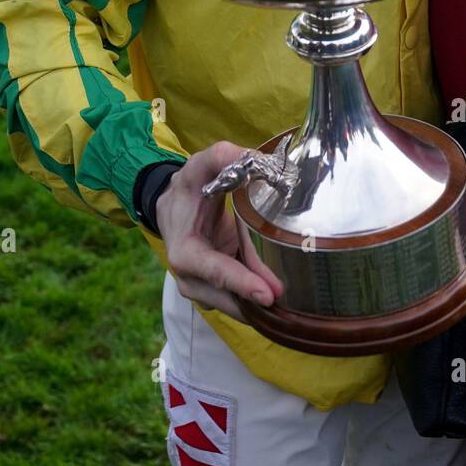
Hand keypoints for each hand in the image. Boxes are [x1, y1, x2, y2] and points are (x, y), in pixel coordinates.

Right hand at [156, 141, 284, 321]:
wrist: (172, 206)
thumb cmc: (189, 186)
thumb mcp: (202, 165)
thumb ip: (225, 157)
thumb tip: (256, 159)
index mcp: (184, 251)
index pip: (215, 272)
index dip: (241, 283)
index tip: (268, 294)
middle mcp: (191, 277)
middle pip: (229, 296)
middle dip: (257, 302)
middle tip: (292, 305)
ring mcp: (203, 288)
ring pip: (236, 303)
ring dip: (260, 307)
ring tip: (293, 308)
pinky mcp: (217, 289)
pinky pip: (239, 299)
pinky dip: (257, 301)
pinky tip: (283, 303)